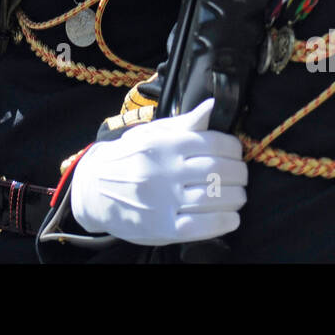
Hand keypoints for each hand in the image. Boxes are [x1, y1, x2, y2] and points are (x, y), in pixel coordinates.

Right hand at [69, 98, 246, 244]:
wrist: (93, 189)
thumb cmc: (129, 158)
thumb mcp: (152, 134)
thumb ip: (184, 123)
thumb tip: (212, 106)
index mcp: (163, 144)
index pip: (214, 143)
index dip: (233, 149)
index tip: (236, 154)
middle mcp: (162, 170)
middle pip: (218, 171)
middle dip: (239, 174)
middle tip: (241, 177)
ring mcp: (162, 201)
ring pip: (214, 198)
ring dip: (236, 197)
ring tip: (237, 196)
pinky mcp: (161, 228)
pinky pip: (202, 226)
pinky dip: (224, 221)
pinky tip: (231, 217)